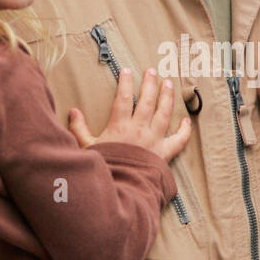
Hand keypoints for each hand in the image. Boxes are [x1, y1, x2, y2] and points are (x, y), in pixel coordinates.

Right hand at [68, 67, 191, 164]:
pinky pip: (179, 140)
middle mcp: (139, 130)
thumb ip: (79, 129)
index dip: (126, 82)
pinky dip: (184, 130)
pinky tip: (186, 120)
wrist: (120, 189)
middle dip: (150, 84)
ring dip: (167, 97)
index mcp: (120, 127)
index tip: (127, 70)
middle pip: (148, 101)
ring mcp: (154, 141)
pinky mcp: (165, 154)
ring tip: (168, 84)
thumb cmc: (104, 169)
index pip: (124, 98)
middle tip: (152, 71)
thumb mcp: (86, 148)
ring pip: (164, 114)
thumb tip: (72, 111)